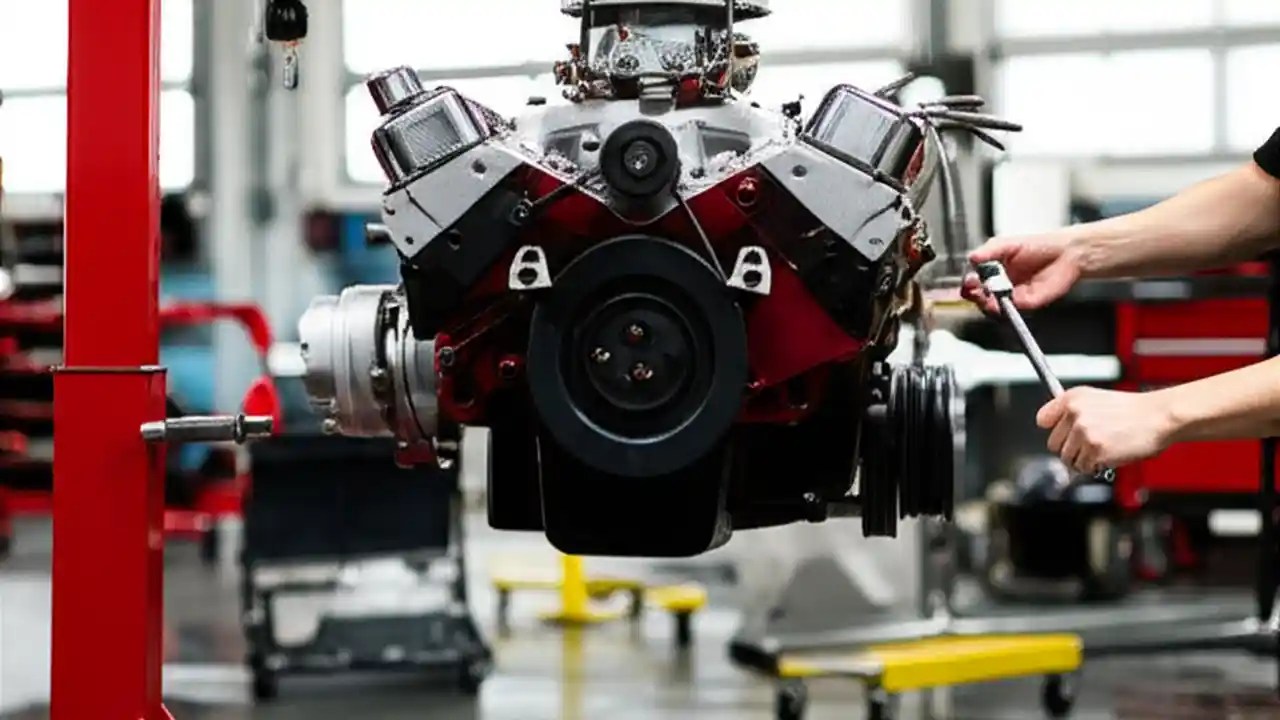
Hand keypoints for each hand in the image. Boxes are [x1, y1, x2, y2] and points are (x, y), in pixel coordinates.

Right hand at [961, 234, 1082, 313]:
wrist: (1066, 253)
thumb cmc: (1040, 246)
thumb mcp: (1008, 244)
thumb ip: (988, 251)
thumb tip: (972, 257)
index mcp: (993, 270)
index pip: (973, 281)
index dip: (968, 283)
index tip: (968, 280)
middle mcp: (1000, 285)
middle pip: (979, 297)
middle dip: (973, 294)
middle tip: (973, 287)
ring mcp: (1012, 296)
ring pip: (991, 307)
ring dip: (985, 302)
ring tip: (985, 293)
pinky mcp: (1025, 304)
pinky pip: (1010, 311)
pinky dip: (1002, 307)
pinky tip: (1000, 299)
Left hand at [1036, 387, 1174, 473]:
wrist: (1159, 417)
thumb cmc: (1134, 410)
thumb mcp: (1097, 398)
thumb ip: (1073, 410)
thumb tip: (1052, 425)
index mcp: (1073, 398)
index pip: (1043, 419)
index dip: (1055, 430)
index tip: (1062, 435)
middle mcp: (1075, 414)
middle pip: (1053, 444)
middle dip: (1069, 449)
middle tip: (1087, 447)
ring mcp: (1084, 433)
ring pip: (1067, 459)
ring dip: (1082, 460)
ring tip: (1100, 452)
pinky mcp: (1095, 451)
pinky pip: (1084, 468)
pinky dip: (1095, 468)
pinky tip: (1108, 457)